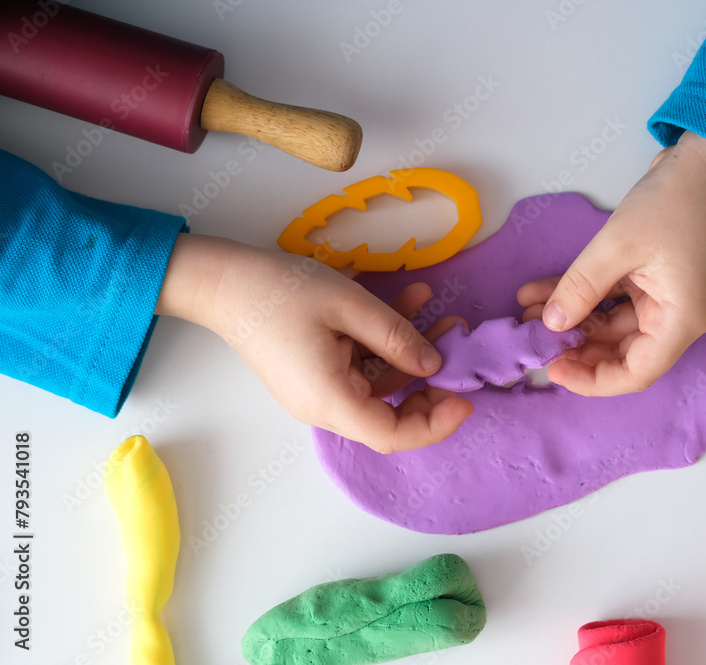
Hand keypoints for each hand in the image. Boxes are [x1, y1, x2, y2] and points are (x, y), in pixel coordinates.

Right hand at [155, 234, 472, 452]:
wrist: (221, 281)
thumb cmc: (279, 292)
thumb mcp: (349, 306)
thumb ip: (396, 337)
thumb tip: (434, 364)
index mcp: (330, 401)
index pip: (392, 434)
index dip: (435, 424)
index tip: (464, 398)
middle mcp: (325, 406)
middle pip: (390, 414)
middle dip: (430, 384)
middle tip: (458, 351)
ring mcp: (320, 390)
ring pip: (380, 385)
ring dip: (412, 354)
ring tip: (443, 316)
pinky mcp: (317, 373)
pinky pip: (362, 366)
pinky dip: (386, 342)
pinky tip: (411, 303)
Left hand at [518, 131, 705, 395]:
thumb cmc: (677, 201)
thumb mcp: (618, 245)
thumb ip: (581, 288)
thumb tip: (551, 323)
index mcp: (681, 320)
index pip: (636, 373)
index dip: (593, 379)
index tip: (553, 369)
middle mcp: (676, 316)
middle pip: (621, 350)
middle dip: (575, 346)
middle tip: (532, 339)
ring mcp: (666, 296)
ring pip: (611, 323)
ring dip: (572, 318)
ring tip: (528, 311)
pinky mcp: (653, 277)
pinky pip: (613, 298)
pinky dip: (583, 296)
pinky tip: (543, 291)